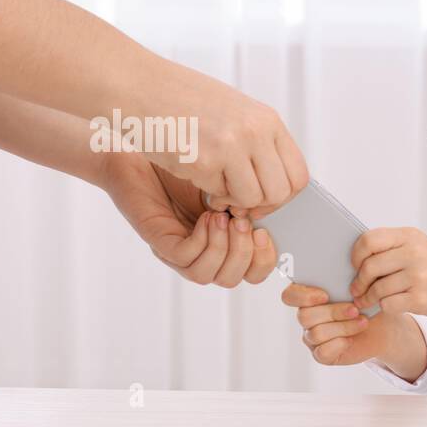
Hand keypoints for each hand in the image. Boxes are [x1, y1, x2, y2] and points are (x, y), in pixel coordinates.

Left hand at [98, 150, 277, 285]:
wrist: (143, 149)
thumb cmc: (186, 160)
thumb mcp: (231, 177)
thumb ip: (255, 194)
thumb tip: (282, 205)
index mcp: (228, 240)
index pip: (258, 268)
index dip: (268, 257)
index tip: (268, 227)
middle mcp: (207, 251)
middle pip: (239, 277)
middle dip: (248, 255)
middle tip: (245, 222)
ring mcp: (183, 251)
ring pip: (214, 276)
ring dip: (226, 249)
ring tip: (224, 217)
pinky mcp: (161, 244)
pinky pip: (188, 260)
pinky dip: (203, 242)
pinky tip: (206, 217)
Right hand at [137, 61, 308, 215]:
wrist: (135, 84)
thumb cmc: (179, 98)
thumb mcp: (233, 111)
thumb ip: (257, 142)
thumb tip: (275, 183)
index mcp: (266, 120)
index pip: (299, 174)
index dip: (284, 194)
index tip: (263, 196)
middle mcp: (255, 132)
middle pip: (281, 192)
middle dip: (260, 204)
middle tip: (236, 199)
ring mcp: (232, 146)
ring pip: (253, 199)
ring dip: (232, 200)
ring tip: (212, 181)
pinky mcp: (205, 161)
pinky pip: (218, 195)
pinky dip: (206, 190)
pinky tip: (192, 169)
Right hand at [280, 284, 378, 364]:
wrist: (383, 326)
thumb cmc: (367, 302)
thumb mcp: (358, 287)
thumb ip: (343, 279)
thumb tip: (340, 273)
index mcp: (308, 296)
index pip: (290, 296)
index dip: (303, 296)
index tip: (325, 296)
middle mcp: (306, 317)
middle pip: (305, 316)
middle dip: (334, 312)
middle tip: (355, 309)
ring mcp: (312, 337)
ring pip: (317, 333)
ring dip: (343, 327)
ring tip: (363, 322)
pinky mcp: (322, 354)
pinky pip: (323, 352)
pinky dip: (340, 345)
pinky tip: (352, 339)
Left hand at [348, 227, 426, 317]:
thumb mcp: (417, 244)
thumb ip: (390, 246)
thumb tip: (355, 259)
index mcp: (409, 237)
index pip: (369, 240)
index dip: (356, 255)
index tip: (355, 265)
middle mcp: (414, 254)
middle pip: (370, 267)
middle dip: (359, 281)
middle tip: (357, 289)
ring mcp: (419, 277)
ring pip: (377, 289)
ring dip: (368, 297)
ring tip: (366, 300)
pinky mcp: (421, 299)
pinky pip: (388, 304)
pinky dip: (383, 307)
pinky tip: (386, 305)